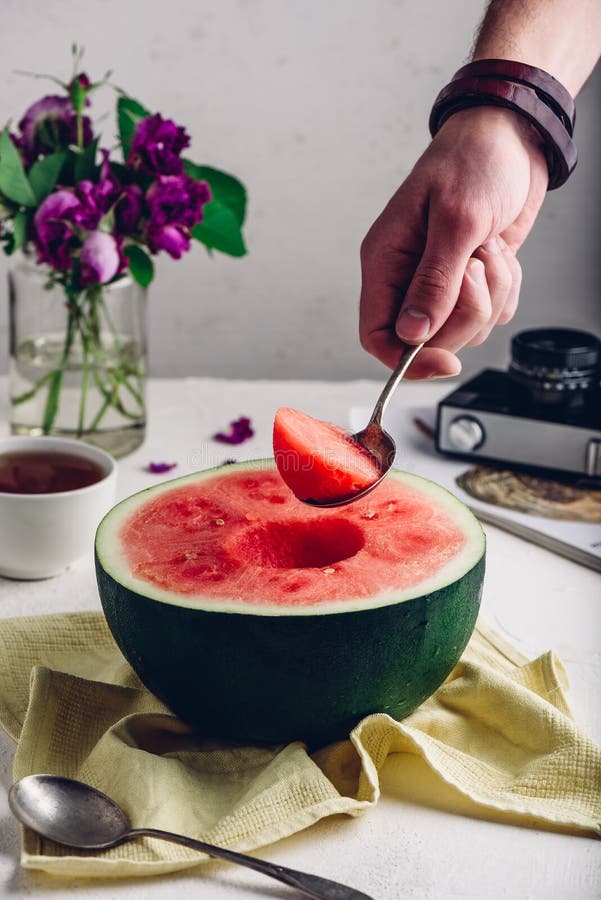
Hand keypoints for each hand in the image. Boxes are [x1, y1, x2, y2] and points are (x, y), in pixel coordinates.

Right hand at [359, 106, 548, 378]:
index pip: (377, 334)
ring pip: (464, 328)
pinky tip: (500, 252)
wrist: (514, 137)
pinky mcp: (472, 281)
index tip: (445, 362)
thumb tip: (412, 335)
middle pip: (427, 339)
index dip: (406, 358)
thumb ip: (433, 282)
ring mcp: (441, 281)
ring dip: (491, 295)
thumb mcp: (455, 220)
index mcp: (385, 261)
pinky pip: (491, 313)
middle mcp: (407, 277)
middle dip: (464, 314)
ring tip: (490, 248)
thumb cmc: (475, 162)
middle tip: (477, 268)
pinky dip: (506, 289)